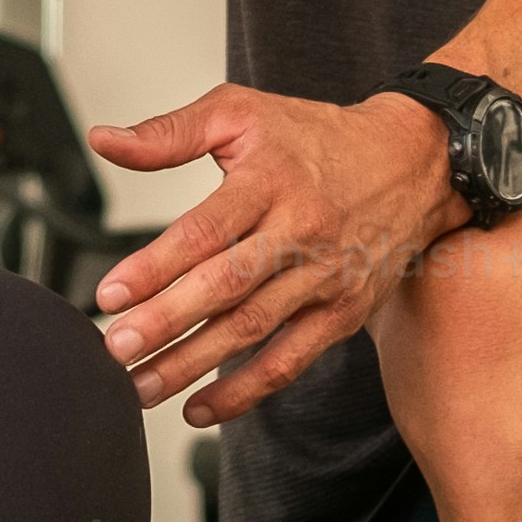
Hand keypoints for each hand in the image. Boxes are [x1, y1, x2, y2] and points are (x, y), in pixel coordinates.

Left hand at [81, 86, 470, 423]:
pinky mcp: (342, 313)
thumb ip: (171, 133)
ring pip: (252, 330)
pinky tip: (200, 408)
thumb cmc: (318, 139)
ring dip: (192, 365)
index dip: (155, 266)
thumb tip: (105, 141)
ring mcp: (325, 278)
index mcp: (271, 181)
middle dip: (166, 323)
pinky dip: (245, 390)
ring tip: (141, 386)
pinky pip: (289, 360)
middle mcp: (301, 232)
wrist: (416, 162)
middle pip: (226, 286)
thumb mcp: (244, 114)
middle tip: (116, 349)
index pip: (206, 230)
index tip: (109, 295)